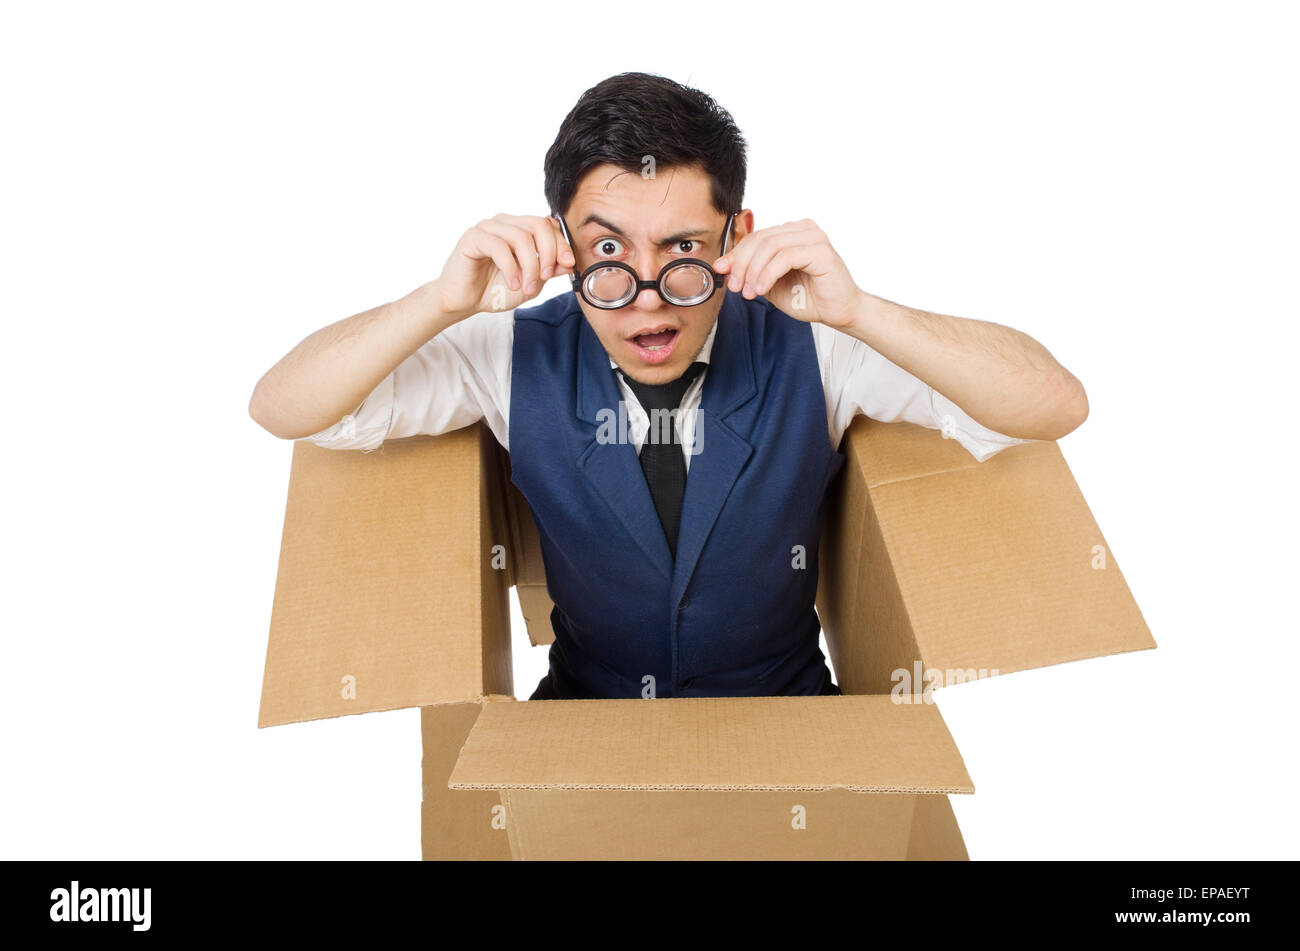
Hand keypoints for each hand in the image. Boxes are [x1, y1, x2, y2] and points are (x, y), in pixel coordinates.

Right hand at [433, 213, 574, 320]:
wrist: (464, 301)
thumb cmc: (494, 289)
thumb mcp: (531, 282)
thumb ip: (549, 270)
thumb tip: (569, 261)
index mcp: (519, 229)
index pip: (547, 225)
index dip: (561, 243)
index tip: (568, 264)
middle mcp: (505, 223)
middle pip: (538, 225)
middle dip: (549, 252)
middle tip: (546, 276)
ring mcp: (488, 227)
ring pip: (520, 236)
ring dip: (529, 266)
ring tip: (526, 287)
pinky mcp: (473, 237)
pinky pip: (499, 247)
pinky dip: (511, 268)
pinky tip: (513, 283)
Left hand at [712, 219, 863, 329]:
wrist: (838, 311)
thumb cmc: (810, 297)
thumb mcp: (770, 284)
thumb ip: (752, 271)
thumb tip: (726, 266)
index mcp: (791, 233)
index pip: (756, 236)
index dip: (736, 253)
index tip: (722, 270)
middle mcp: (803, 229)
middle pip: (761, 239)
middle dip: (742, 263)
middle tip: (735, 286)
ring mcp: (813, 237)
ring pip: (770, 246)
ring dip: (754, 271)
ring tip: (749, 292)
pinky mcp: (821, 250)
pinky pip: (785, 257)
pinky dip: (768, 274)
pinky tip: (762, 289)